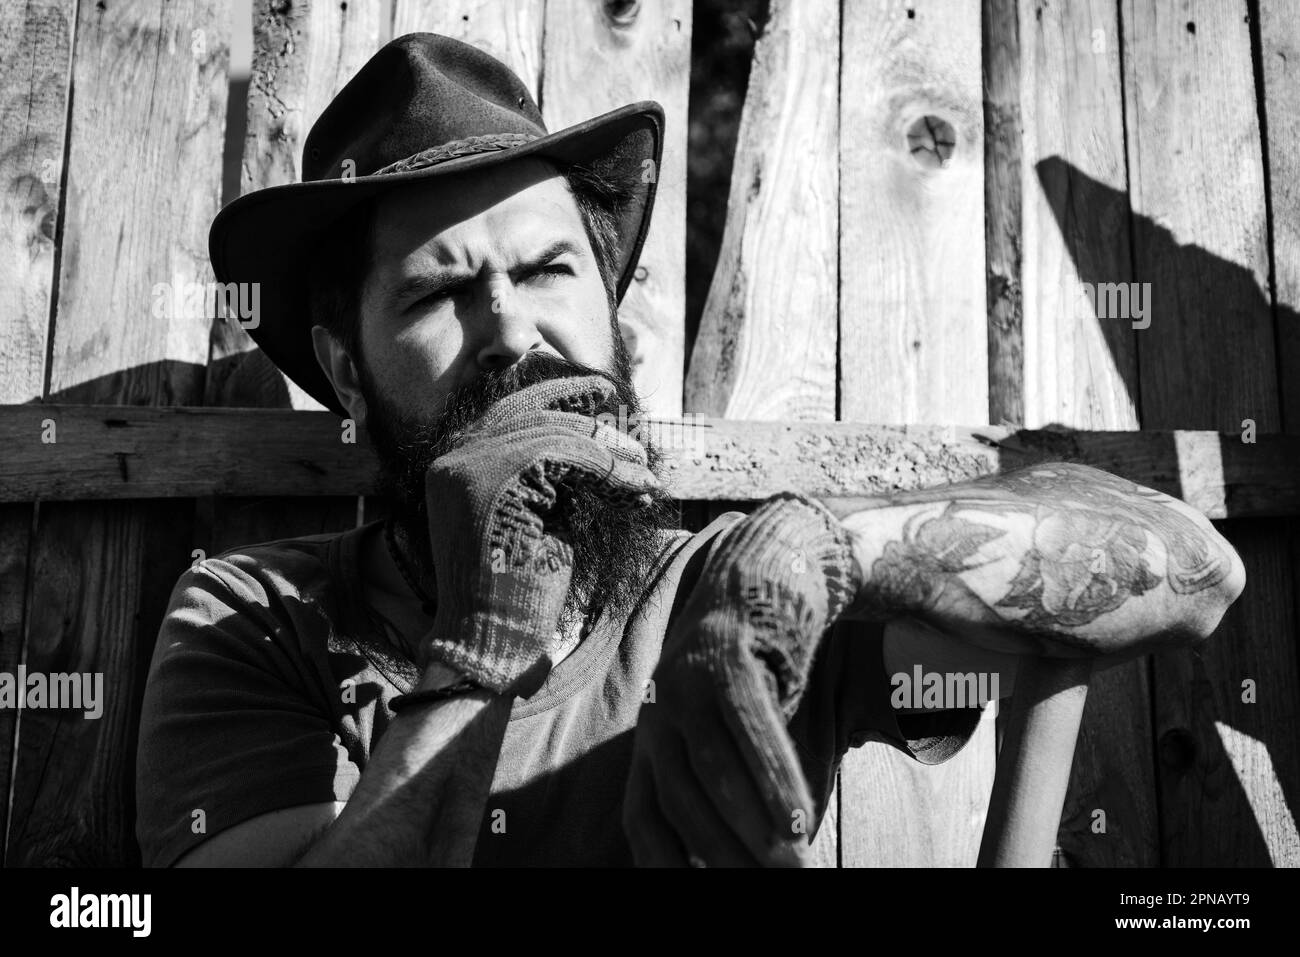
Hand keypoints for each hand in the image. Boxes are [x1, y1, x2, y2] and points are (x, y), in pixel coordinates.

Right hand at [421, 375, 658, 697]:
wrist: (490, 641)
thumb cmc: (517, 592)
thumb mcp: (535, 519)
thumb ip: (550, 478)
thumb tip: (602, 442)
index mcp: (454, 467)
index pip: (511, 414)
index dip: (561, 400)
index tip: (606, 402)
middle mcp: (455, 460)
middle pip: (535, 417)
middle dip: (594, 428)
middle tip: (637, 449)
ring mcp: (470, 467)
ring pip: (556, 435)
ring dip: (611, 454)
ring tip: (645, 474)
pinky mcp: (496, 481)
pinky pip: (568, 455)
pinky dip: (611, 469)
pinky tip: (638, 487)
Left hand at [622, 493, 861, 865]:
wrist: (767, 574)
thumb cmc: (756, 670)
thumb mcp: (729, 731)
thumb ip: (729, 786)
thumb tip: (747, 858)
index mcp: (653, 740)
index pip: (645, 819)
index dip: (669, 867)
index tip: (707, 900)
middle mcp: (657, 713)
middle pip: (680, 804)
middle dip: (725, 858)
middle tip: (774, 889)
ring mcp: (686, 681)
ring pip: (714, 771)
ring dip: (754, 829)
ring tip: (792, 870)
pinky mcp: (724, 655)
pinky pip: (748, 727)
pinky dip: (772, 778)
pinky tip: (796, 816)